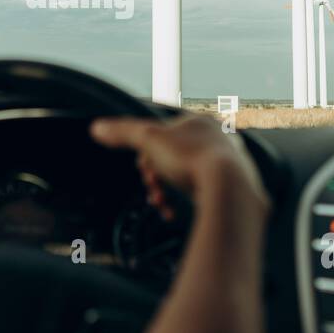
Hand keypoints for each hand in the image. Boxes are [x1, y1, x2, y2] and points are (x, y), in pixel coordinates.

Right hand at [90, 114, 268, 219]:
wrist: (230, 189)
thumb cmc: (193, 159)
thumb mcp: (149, 140)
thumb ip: (123, 132)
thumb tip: (97, 128)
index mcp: (201, 122)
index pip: (165, 134)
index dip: (148, 153)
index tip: (144, 169)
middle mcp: (219, 139)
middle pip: (175, 157)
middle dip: (157, 176)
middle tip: (153, 189)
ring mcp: (231, 164)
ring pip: (189, 177)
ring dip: (169, 192)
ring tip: (163, 204)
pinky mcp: (235, 188)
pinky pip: (204, 194)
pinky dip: (186, 203)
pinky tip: (178, 211)